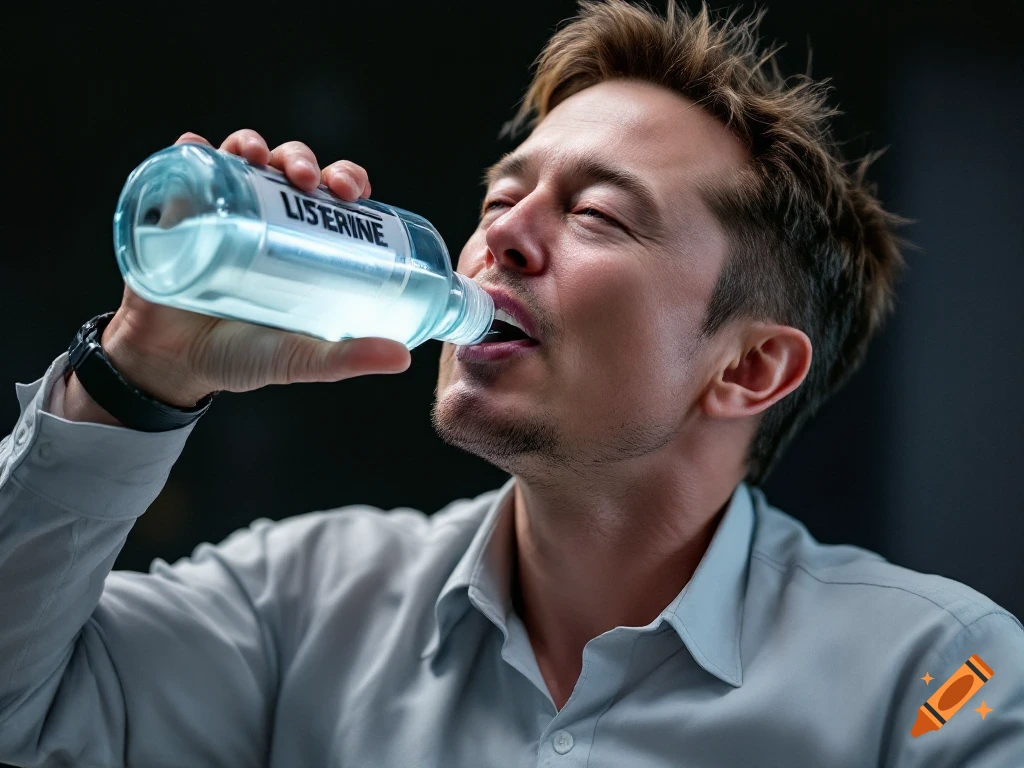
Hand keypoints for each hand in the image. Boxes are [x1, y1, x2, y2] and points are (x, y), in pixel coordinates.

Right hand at [79, 130, 409, 415]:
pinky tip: (198, 144)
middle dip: (303, 159)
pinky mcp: (175, 210)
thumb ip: (344, 358)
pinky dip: (192, 147)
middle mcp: (265, 215)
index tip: (351, 193)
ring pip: (242, 156)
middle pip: (291, 167)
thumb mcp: (297, 357)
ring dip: (252, 143)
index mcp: (302, 240)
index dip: (348, 179)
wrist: (171, 364)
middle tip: (307, 179)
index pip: (333, 193)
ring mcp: (221, 208)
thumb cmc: (241, 356)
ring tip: (256, 157)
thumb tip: (403, 358)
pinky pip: (184, 166)